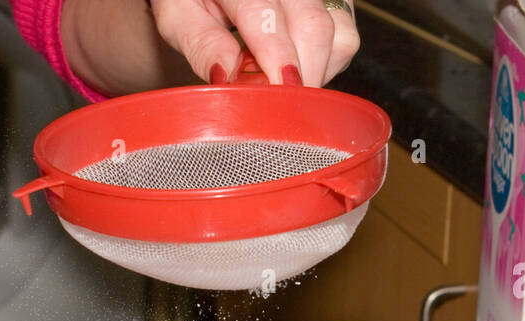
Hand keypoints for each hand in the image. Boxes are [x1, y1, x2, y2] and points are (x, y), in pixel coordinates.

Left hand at [150, 0, 358, 86]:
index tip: (278, 97)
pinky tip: (295, 66)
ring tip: (277, 81)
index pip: (265, 15)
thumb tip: (224, 75)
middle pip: (312, 26)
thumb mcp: (178, 13)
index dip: (275, 59)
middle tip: (275, 107)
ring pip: (338, 34)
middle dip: (299, 77)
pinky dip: (327, 64)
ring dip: (314, 72)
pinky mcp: (334, 0)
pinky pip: (346, 38)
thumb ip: (201, 42)